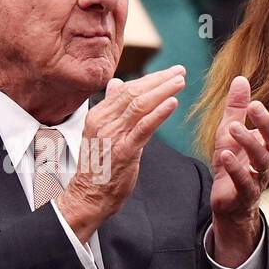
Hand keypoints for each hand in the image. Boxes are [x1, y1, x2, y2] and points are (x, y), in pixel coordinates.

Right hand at [56, 65, 185, 241]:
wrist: (88, 197)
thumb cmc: (98, 168)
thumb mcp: (101, 132)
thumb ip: (111, 108)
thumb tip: (116, 83)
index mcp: (98, 115)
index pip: (126, 89)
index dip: (149, 79)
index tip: (168, 73)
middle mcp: (104, 122)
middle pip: (134, 93)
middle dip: (159, 80)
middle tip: (179, 71)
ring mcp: (113, 136)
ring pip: (140, 106)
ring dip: (163, 91)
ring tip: (180, 82)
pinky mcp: (124, 151)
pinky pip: (144, 127)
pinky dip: (159, 113)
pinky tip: (172, 103)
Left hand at [209, 76, 268, 266]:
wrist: (227, 200)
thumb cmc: (233, 162)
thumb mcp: (229, 132)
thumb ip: (236, 108)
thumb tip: (241, 79)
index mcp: (268, 146)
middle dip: (267, 124)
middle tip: (254, 106)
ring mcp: (259, 179)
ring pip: (262, 161)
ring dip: (249, 142)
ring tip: (233, 128)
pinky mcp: (245, 194)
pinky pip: (244, 181)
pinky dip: (236, 168)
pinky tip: (226, 154)